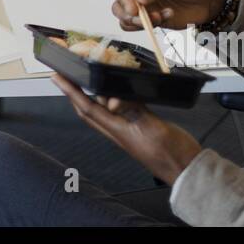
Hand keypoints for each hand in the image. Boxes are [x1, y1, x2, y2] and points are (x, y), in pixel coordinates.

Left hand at [51, 74, 202, 185]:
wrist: (187, 169)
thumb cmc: (170, 153)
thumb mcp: (151, 128)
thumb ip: (133, 112)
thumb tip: (113, 100)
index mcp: (116, 130)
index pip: (86, 107)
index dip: (70, 91)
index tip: (56, 77)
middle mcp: (118, 129)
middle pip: (89, 108)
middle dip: (73, 92)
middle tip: (64, 75)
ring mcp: (129, 128)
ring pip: (103, 108)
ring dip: (92, 93)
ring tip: (86, 77)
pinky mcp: (142, 125)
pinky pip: (121, 108)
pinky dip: (114, 96)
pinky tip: (117, 89)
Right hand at [112, 0, 225, 31]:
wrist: (209, 0)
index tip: (133, 9)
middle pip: (119, 6)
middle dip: (129, 15)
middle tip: (144, 19)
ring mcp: (144, 7)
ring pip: (126, 19)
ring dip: (140, 22)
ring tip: (161, 17)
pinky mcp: (151, 20)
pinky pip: (140, 27)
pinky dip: (149, 27)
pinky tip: (166, 17)